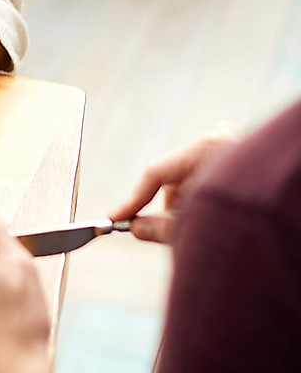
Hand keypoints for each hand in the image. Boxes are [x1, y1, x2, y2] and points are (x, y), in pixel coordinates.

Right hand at [109, 123, 238, 242]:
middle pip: (175, 179)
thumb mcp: (198, 228)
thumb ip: (161, 228)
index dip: (133, 200)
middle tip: (176, 232)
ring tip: (213, 226)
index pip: (156, 173)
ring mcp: (232, 146)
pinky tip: (223, 216)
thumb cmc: (257, 224)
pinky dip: (207, 199)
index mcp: (208, 148)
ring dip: (191, 206)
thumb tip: (136, 227)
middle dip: (174, 209)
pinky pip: (209, 179)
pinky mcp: (242, 157)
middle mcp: (219, 140)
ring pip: (191, 181)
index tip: (115, 217)